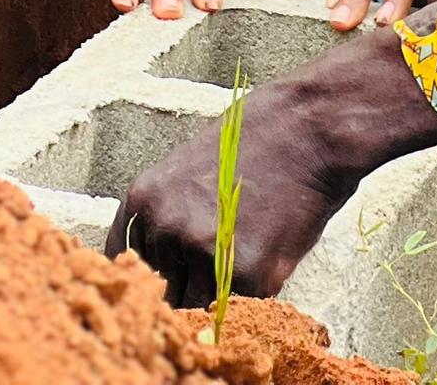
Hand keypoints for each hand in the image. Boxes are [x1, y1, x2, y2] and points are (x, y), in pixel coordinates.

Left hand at [109, 25, 436, 304]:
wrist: (309, 127)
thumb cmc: (256, 141)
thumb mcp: (188, 172)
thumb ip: (168, 219)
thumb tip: (160, 273)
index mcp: (143, 201)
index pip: (127, 267)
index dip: (154, 277)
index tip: (172, 282)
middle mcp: (165, 229)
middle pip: (163, 292)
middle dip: (188, 287)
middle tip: (218, 268)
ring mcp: (203, 253)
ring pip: (198, 307)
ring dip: (221, 296)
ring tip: (249, 254)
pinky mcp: (246, 275)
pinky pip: (240, 308)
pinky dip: (255, 296)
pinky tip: (270, 255)